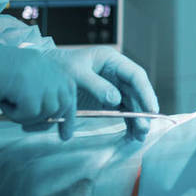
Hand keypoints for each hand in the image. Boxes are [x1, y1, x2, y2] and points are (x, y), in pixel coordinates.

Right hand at [0, 39, 77, 139]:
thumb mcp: (12, 80)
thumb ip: (33, 92)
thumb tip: (50, 119)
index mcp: (41, 62)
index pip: (67, 90)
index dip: (67, 114)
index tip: (65, 135)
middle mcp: (44, 66)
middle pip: (62, 105)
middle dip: (44, 121)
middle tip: (21, 124)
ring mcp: (38, 74)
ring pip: (46, 112)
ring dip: (24, 116)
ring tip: (5, 101)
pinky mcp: (28, 84)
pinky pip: (30, 113)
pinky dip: (14, 114)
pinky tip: (2, 99)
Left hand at [44, 47, 158, 140]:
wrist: (45, 73)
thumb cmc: (59, 68)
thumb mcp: (76, 74)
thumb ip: (96, 85)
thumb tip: (116, 100)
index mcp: (112, 60)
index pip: (135, 75)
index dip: (146, 92)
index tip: (151, 109)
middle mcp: (116, 72)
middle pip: (136, 91)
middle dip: (142, 110)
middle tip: (144, 128)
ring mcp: (112, 86)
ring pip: (131, 102)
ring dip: (137, 118)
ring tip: (140, 135)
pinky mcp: (106, 98)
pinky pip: (122, 110)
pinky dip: (128, 121)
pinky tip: (132, 133)